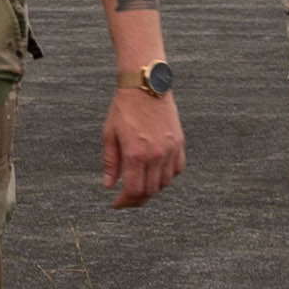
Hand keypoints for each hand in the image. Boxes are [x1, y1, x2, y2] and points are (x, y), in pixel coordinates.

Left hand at [101, 82, 183, 208]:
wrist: (147, 85)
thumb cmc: (125, 107)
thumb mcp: (109, 134)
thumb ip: (110, 162)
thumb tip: (108, 185)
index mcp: (136, 154)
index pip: (133, 190)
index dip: (124, 202)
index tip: (116, 203)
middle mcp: (156, 155)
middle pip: (150, 191)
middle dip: (136, 200)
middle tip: (126, 199)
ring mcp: (170, 150)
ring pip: (164, 183)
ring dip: (151, 190)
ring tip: (139, 187)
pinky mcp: (179, 143)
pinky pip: (177, 169)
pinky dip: (167, 177)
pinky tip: (156, 175)